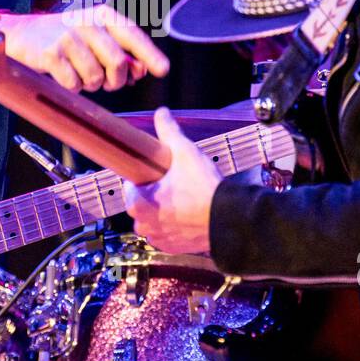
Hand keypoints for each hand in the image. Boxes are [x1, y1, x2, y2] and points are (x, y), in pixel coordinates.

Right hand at [0, 4, 168, 91]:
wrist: (21, 34)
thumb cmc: (65, 39)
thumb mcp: (94, 39)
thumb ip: (120, 52)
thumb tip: (140, 70)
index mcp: (101, 15)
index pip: (132, 35)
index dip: (149, 54)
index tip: (162, 70)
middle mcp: (86, 22)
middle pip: (117, 62)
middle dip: (116, 80)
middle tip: (109, 83)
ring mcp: (67, 37)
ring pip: (95, 77)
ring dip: (91, 85)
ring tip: (79, 74)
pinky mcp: (50, 54)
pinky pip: (74, 84)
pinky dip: (72, 87)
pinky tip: (63, 75)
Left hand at [123, 108, 220, 254]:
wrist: (230, 219)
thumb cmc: (205, 189)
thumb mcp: (186, 153)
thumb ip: (169, 131)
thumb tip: (161, 113)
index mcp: (138, 204)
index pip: (130, 186)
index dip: (144, 175)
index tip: (157, 171)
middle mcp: (144, 225)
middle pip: (141, 202)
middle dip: (154, 193)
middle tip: (173, 182)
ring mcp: (159, 239)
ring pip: (153, 219)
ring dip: (162, 209)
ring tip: (182, 197)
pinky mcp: (173, 248)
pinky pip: (166, 233)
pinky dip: (173, 224)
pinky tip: (187, 212)